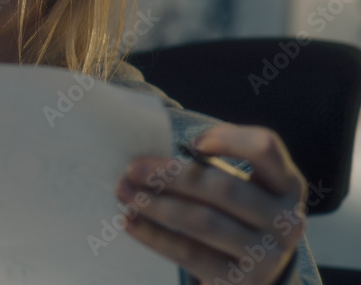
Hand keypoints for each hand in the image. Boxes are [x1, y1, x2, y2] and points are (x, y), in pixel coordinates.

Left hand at [116, 124, 306, 284]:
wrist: (256, 275)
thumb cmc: (237, 216)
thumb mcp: (240, 188)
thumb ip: (212, 169)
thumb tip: (152, 160)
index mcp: (287, 185)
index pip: (266, 148)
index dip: (230, 140)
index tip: (192, 143)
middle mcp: (287, 219)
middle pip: (224, 187)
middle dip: (171, 176)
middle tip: (132, 169)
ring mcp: (268, 254)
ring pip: (203, 221)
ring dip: (156, 204)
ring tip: (125, 192)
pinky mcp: (242, 281)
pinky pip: (190, 253)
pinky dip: (154, 235)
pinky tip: (130, 221)